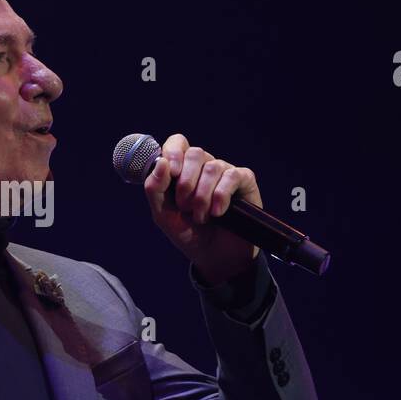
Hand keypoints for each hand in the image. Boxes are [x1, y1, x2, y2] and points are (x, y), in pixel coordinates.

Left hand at [143, 133, 261, 285]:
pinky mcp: (245, 182)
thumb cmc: (188, 233)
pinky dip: (221, 195)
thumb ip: (155, 189)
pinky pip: (233, 176)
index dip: (173, 152)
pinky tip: (218, 212)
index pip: (178, 142)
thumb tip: (161, 162)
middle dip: (186, 183)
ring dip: (202, 196)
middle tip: (185, 207)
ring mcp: (225, 173)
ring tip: (201, 217)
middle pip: (196, 153)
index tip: (171, 173)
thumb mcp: (163, 214)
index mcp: (183, 169)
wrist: (213, 256)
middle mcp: (204, 167)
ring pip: (213, 167)